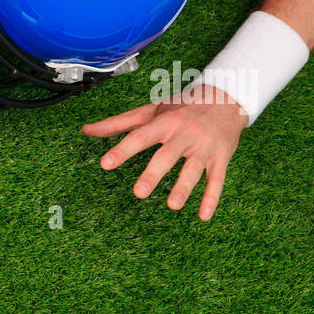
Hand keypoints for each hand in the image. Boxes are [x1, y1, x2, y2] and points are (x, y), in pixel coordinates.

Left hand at [81, 86, 248, 220]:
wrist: (227, 98)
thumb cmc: (183, 106)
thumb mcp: (151, 110)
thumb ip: (118, 123)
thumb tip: (86, 130)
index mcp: (165, 122)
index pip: (140, 137)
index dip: (123, 150)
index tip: (105, 163)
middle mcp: (184, 134)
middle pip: (167, 155)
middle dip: (153, 174)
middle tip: (139, 193)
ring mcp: (204, 147)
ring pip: (194, 169)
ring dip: (184, 188)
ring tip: (172, 205)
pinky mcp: (220, 157)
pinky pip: (217, 179)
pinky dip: (211, 198)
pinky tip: (203, 215)